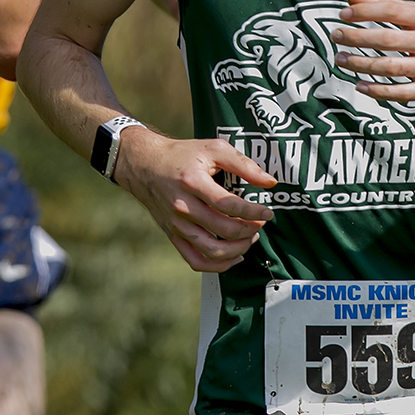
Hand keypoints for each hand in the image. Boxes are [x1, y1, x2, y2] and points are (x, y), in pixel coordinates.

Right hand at [114, 126, 277, 272]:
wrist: (144, 165)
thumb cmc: (182, 155)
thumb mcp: (213, 149)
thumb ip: (243, 164)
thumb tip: (269, 182)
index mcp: (193, 182)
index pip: (229, 205)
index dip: (254, 212)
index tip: (267, 212)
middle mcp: (182, 207)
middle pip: (223, 230)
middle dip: (250, 230)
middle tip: (260, 223)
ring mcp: (176, 225)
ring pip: (212, 251)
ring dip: (238, 249)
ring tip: (250, 237)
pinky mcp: (173, 236)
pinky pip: (196, 261)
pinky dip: (218, 265)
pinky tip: (234, 256)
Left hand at [331, 0, 414, 101]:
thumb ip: (387, 5)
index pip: (393, 11)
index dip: (366, 12)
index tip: (344, 14)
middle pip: (388, 40)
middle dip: (358, 38)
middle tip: (336, 36)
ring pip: (391, 67)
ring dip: (362, 64)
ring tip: (341, 60)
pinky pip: (402, 92)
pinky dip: (379, 91)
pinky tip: (361, 86)